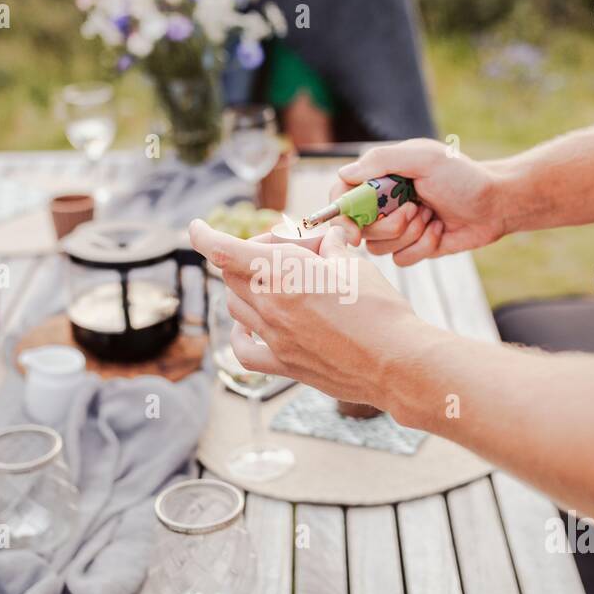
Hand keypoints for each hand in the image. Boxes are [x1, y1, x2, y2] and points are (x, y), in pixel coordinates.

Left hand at [188, 219, 431, 408]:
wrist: (397, 362)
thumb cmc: (381, 310)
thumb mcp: (354, 264)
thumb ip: (330, 248)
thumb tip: (326, 239)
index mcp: (284, 275)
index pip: (224, 251)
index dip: (204, 236)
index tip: (196, 228)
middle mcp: (271, 307)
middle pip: (233, 275)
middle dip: (250, 256)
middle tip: (285, 253)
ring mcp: (275, 339)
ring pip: (236, 306)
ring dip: (246, 288)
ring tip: (278, 283)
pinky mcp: (285, 365)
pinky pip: (244, 349)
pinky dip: (241, 333)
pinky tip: (252, 324)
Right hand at [328, 138, 502, 265]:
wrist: (495, 203)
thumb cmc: (462, 175)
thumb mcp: (424, 158)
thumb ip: (382, 161)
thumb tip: (344, 175)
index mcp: (380, 177)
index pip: (342, 196)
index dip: (340, 215)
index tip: (352, 231)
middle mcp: (383, 202)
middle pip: (360, 228)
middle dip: (391, 224)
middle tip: (416, 207)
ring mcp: (397, 227)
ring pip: (379, 248)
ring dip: (410, 234)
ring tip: (431, 216)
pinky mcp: (413, 247)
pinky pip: (401, 259)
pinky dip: (423, 247)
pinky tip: (439, 229)